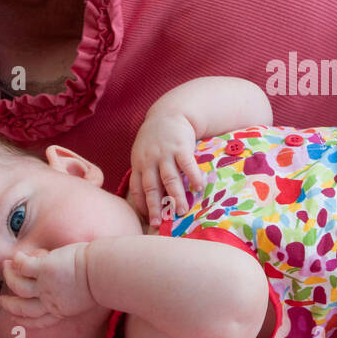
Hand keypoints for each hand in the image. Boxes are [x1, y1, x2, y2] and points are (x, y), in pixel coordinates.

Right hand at [0, 244, 94, 326]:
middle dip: (11, 306)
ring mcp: (46, 286)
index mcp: (62, 311)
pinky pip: (24, 266)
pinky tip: (15, 256)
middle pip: (24, 308)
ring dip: (9, 278)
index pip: (40, 321)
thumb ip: (76, 294)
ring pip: (18, 286)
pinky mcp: (45, 268)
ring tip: (5, 268)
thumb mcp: (87, 296)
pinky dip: (17, 262)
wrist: (105, 272)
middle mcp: (51, 302)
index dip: (25, 321)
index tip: (15, 319)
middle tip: (0, 301)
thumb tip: (76, 284)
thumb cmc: (103, 280)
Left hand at [128, 111, 205, 226]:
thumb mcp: (143, 153)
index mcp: (139, 164)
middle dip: (155, 207)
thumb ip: (145, 172)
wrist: (169, 114)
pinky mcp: (181, 147)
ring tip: (182, 211)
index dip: (142, 204)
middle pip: (152, 187)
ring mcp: (165, 154)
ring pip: (170, 179)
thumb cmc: (156, 138)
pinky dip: (193, 177)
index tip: (148, 218)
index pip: (137, 188)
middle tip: (159, 223)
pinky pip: (187, 165)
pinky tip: (199, 187)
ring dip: (176, 196)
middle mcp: (150, 160)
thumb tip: (150, 197)